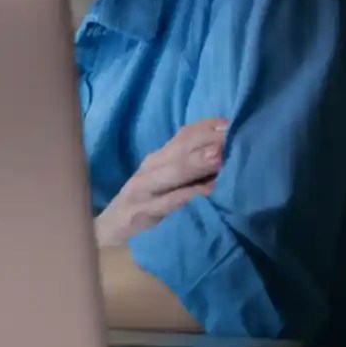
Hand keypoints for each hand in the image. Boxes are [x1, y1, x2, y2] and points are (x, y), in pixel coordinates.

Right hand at [94, 117, 227, 245]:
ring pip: (173, 172)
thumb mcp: (166, 179)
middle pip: (180, 148)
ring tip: (219, 156)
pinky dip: (187, 195)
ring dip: (196, 162)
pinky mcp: (142, 211)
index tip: (232, 122)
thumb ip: (190, 167)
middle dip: (206, 140)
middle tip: (231, 135)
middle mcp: (151, 167)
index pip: (184, 134)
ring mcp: (144, 189)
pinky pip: (168, 201)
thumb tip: (227, 156)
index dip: (207, 127)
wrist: (113, 224)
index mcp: (159, 157)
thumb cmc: (146, 200)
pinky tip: (206, 192)